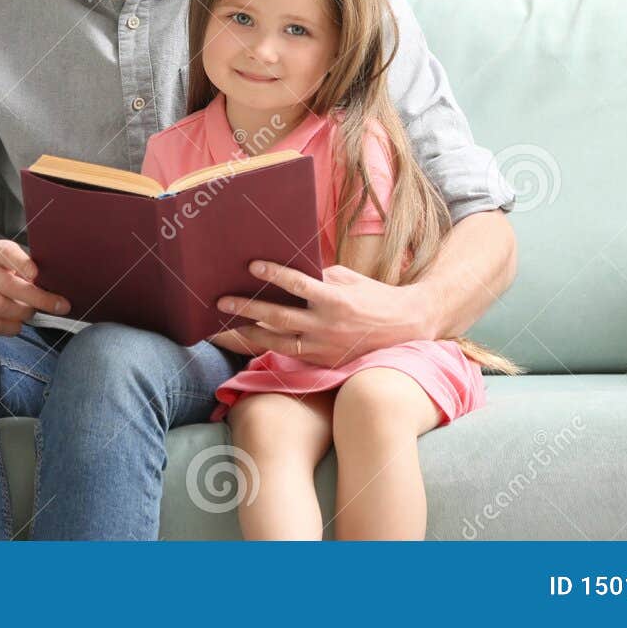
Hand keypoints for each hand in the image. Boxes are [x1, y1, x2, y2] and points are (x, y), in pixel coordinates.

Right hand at [0, 239, 69, 335]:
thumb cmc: (3, 275)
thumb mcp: (15, 263)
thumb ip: (32, 269)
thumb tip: (59, 286)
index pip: (6, 252)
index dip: (22, 263)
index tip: (36, 274)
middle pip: (10, 286)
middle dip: (39, 298)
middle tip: (61, 306)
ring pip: (2, 307)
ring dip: (25, 313)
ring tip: (33, 312)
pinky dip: (12, 327)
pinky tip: (18, 323)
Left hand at [214, 261, 430, 366]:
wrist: (404, 327)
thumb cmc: (372, 296)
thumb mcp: (348, 280)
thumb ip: (318, 277)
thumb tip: (286, 271)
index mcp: (336, 300)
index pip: (299, 285)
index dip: (275, 275)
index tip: (252, 265)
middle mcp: (328, 326)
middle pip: (280, 317)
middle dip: (249, 308)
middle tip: (222, 300)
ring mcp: (325, 347)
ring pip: (280, 343)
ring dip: (252, 332)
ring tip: (229, 322)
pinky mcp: (325, 362)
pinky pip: (292, 354)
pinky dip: (270, 346)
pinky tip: (253, 337)